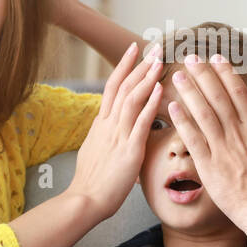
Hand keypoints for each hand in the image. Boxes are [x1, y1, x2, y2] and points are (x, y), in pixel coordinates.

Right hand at [66, 42, 163, 221]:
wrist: (85, 200)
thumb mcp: (95, 150)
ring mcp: (118, 136)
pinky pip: (141, 123)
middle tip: (154, 46)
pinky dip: (150, 104)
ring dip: (146, 78)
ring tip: (159, 61)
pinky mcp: (129, 151)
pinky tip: (160, 90)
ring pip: (132, 99)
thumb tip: (108, 127)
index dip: (123, 66)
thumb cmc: (92, 181)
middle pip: (124, 86)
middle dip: (140, 65)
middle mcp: (108, 125)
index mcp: (101, 124)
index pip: (112, 86)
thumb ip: (104, 135)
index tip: (134, 49)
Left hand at [168, 54, 246, 234]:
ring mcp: (222, 148)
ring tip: (177, 75)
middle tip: (191, 58)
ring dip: (189, 92)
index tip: (217, 59)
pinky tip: (171, 107)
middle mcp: (238, 133)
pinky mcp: (208, 166)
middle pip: (218, 97)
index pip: (239, 93)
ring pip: (203, 113)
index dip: (227, 74)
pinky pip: (192, 138)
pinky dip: (182, 121)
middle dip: (204, 75)